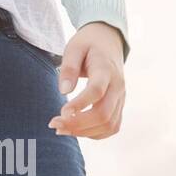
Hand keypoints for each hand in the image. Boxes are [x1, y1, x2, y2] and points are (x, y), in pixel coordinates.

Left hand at [48, 22, 126, 138]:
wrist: (109, 41)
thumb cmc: (88, 44)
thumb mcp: (74, 47)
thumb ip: (69, 67)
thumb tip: (64, 91)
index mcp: (106, 70)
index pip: (96, 91)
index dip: (79, 105)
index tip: (61, 113)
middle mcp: (118, 87)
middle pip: (104, 114)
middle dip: (78, 124)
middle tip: (54, 124)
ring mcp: (121, 98)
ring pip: (109, 125)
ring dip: (84, 132)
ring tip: (60, 129)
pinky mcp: (120, 106)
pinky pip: (112, 127)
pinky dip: (94, 134)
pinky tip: (76, 130)